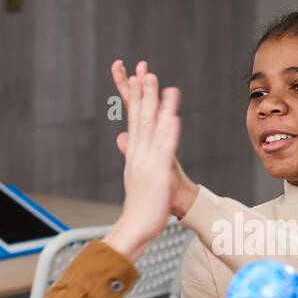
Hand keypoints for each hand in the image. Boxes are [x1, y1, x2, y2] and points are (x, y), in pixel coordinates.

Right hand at [110, 60, 198, 219]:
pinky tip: (173, 118)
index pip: (134, 118)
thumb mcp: (135, 174)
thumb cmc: (139, 203)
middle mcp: (138, 153)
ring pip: (153, 129)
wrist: (136, 226)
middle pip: (140, 118)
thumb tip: (123, 137)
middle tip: (145, 71)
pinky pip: (164, 149)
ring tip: (163, 86)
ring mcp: (147, 162)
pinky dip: (168, 133)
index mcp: (134, 153)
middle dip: (143, 93)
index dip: (135, 97)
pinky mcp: (157, 173)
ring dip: (157, 107)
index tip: (136, 76)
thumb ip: (132, 153)